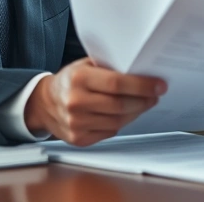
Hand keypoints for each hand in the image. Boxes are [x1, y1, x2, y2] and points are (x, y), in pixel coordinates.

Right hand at [24, 58, 166, 145]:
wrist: (44, 103)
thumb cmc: (70, 80)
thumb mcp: (85, 65)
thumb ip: (109, 67)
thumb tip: (142, 71)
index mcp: (78, 78)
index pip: (117, 83)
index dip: (142, 85)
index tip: (159, 85)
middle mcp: (75, 101)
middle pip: (120, 105)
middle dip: (143, 100)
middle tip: (155, 95)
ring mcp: (76, 123)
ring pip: (118, 121)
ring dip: (136, 112)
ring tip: (143, 103)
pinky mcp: (78, 138)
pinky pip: (110, 132)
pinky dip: (121, 123)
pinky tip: (124, 114)